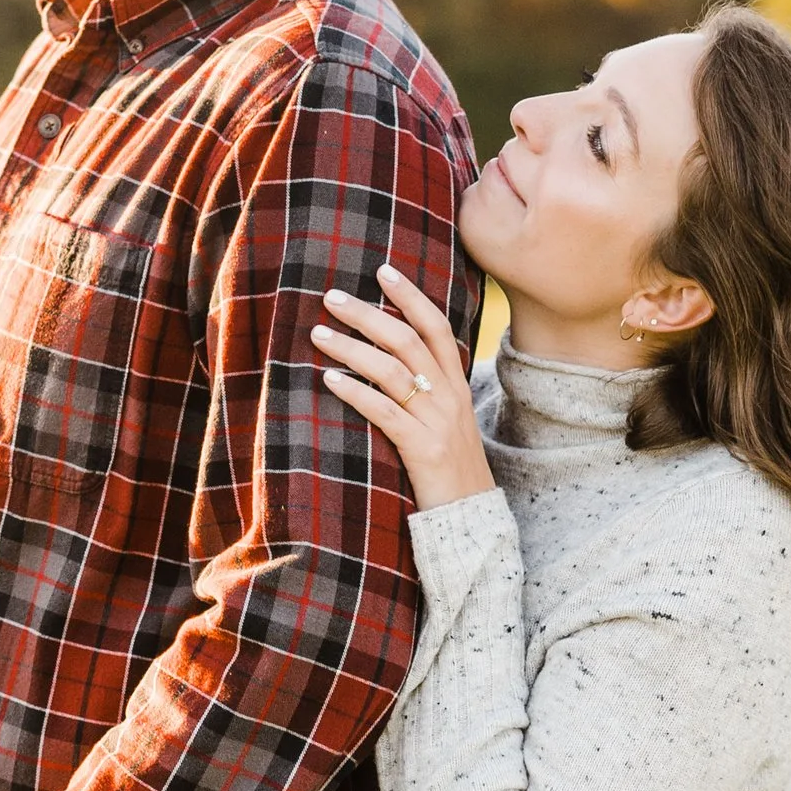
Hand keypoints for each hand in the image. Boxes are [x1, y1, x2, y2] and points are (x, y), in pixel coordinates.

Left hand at [311, 265, 492, 510]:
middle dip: (368, 314)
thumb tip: (389, 364)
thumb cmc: (451, 471)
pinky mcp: (423, 449)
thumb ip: (427, 392)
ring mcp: (438, 422)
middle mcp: (450, 396)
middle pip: (408, 340)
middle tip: (331, 297)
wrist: (472, 519)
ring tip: (318, 334)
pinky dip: (355, 391)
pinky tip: (329, 379)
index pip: (436, 326)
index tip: (382, 270)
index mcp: (457, 385)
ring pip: (392, 370)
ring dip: (352, 347)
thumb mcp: (447, 423)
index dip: (410, 295)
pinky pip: (384, 411)